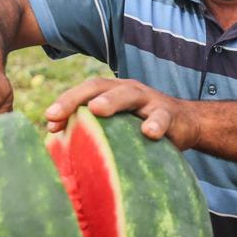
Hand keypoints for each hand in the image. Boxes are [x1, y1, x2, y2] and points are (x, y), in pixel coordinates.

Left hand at [45, 78, 199, 149]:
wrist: (187, 124)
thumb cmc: (142, 128)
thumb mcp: (118, 128)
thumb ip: (94, 132)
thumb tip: (58, 149)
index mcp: (112, 92)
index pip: (85, 90)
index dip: (66, 102)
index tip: (49, 121)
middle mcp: (129, 90)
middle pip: (100, 87)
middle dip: (76, 99)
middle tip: (56, 114)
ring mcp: (150, 100)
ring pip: (129, 95)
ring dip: (112, 101)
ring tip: (96, 110)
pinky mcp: (170, 115)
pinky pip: (162, 118)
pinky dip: (155, 124)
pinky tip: (149, 133)